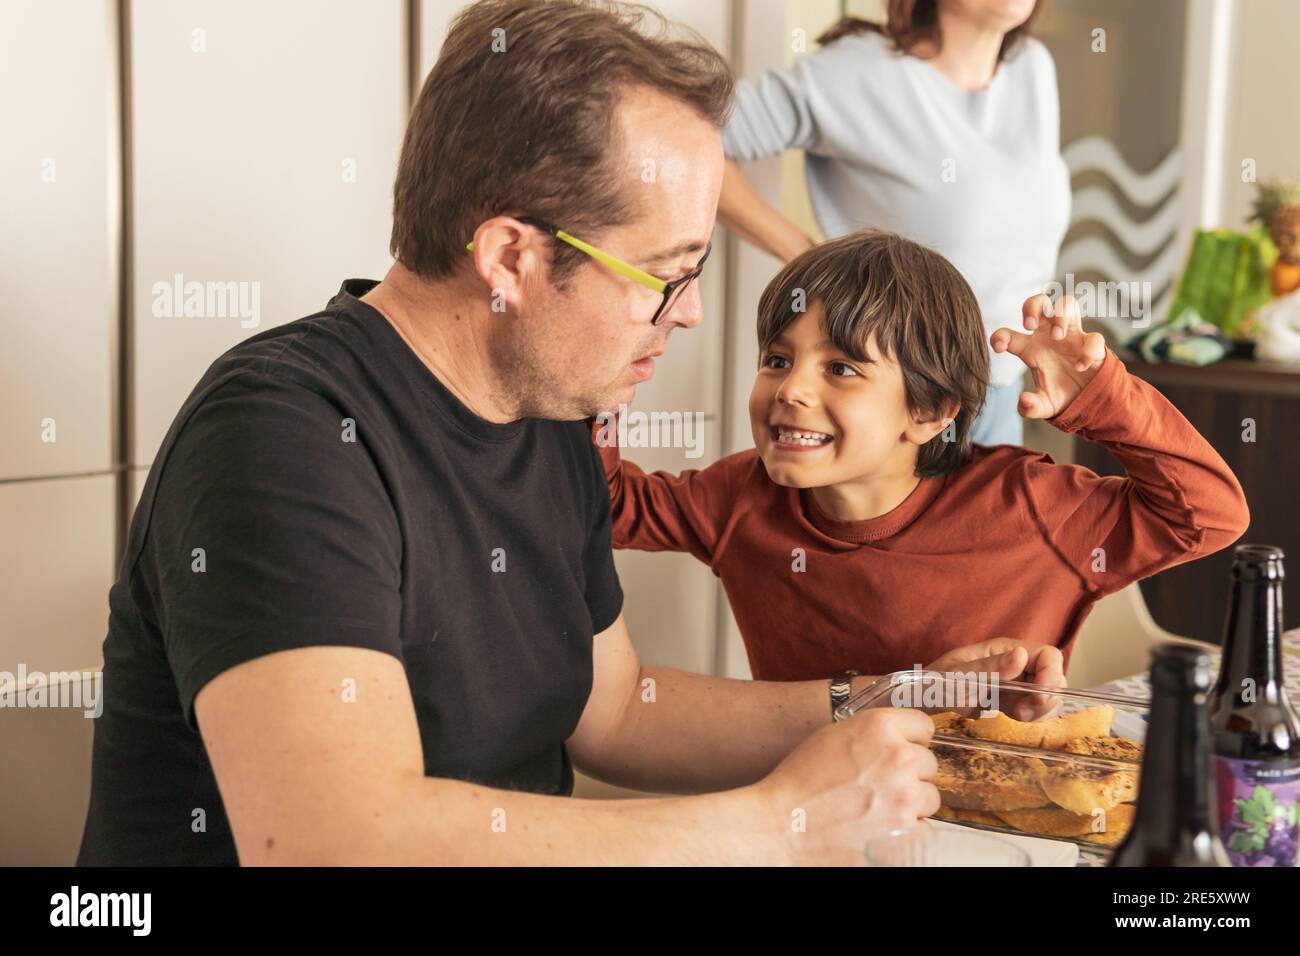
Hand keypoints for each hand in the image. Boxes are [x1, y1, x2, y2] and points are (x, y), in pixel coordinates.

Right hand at [757, 708, 939, 865]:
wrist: (783, 826)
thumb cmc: (800, 781)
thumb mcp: (833, 736)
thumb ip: (872, 733)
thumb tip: (901, 739)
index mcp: (879, 726)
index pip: (924, 726)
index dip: (911, 739)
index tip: (902, 749)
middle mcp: (898, 757)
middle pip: (929, 763)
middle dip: (910, 773)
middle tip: (881, 784)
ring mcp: (905, 797)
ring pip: (930, 797)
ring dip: (911, 802)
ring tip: (878, 808)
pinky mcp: (907, 833)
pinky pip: (922, 827)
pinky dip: (906, 830)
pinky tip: (879, 827)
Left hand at [925, 638, 1065, 720]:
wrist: (914, 706)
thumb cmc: (928, 685)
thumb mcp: (953, 677)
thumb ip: (986, 669)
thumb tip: (1021, 656)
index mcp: (1003, 650)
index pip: (1048, 655)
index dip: (1052, 674)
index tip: (1039, 696)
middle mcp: (1013, 665)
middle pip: (1054, 676)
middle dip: (1047, 697)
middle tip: (1023, 713)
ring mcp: (1013, 685)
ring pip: (1049, 695)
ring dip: (1042, 710)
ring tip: (1017, 718)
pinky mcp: (1011, 705)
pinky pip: (1035, 710)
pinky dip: (1034, 719)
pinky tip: (1015, 722)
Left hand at [991, 294, 1106, 419]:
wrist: (1088, 401)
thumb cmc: (1060, 395)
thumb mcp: (1042, 406)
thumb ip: (1030, 407)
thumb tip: (1024, 402)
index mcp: (1030, 348)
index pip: (1008, 334)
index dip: (1000, 336)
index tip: (999, 348)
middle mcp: (1049, 336)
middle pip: (1039, 301)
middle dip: (1032, 306)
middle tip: (1029, 325)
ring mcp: (1072, 336)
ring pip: (1067, 303)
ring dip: (1060, 315)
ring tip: (1057, 336)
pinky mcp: (1092, 344)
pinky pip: (1094, 337)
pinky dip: (1087, 350)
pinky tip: (1080, 367)